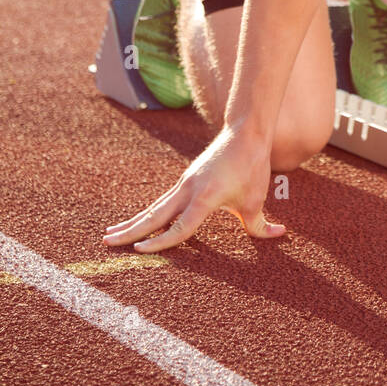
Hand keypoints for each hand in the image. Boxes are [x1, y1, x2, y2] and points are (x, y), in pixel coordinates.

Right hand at [102, 126, 284, 251]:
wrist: (245, 133)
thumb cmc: (252, 167)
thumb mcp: (257, 199)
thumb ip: (262, 224)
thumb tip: (279, 235)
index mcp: (205, 197)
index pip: (180, 227)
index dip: (161, 242)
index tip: (141, 252)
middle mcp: (188, 190)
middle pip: (154, 215)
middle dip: (131, 231)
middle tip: (106, 242)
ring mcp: (184, 184)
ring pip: (154, 208)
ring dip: (133, 222)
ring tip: (110, 234)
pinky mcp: (186, 180)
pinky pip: (163, 201)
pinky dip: (149, 213)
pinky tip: (138, 222)